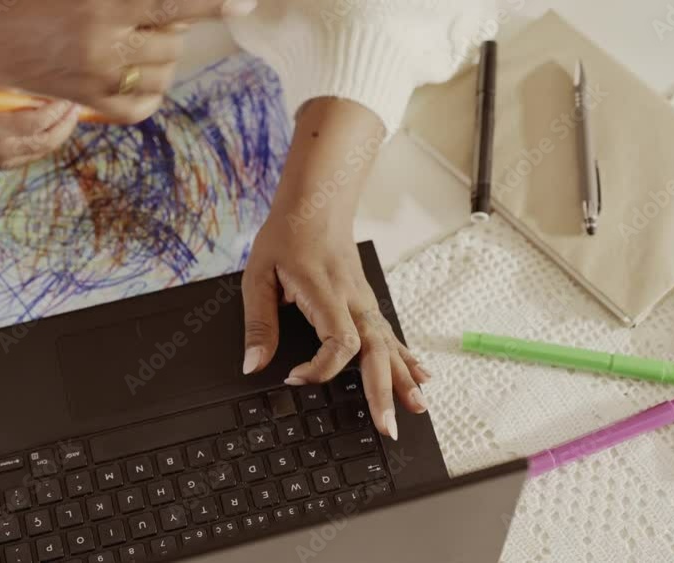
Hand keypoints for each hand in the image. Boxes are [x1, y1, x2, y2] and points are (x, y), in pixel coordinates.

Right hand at [0, 0, 257, 122]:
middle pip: (175, 35)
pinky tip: (136, 69)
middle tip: (146, 11)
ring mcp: (96, 74)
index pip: (179, 1)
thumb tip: (168, 7)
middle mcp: (105, 36)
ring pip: (164, 68)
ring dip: (161, 50)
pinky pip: (143, 104)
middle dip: (172, 21)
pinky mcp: (85, 100)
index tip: (246, 2)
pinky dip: (149, 87)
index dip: (216, 1)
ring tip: (130, 34)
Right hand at [0, 99, 80, 169]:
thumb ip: (10, 91)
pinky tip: (51, 129)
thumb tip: (41, 87)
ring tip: (68, 118)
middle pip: (47, 140)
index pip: (38, 122)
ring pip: (43, 150)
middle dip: (65, 125)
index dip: (57, 111)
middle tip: (76, 109)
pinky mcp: (3, 166)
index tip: (68, 99)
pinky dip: (45, 142)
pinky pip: (33, 154)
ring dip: (59, 134)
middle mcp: (3, 150)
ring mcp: (4, 161)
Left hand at [241, 99, 431, 439]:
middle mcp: (354, 301)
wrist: (317, 202)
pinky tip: (420, 378)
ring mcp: (365, 302)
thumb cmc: (287, 235)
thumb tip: (253, 364)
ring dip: (402, 380)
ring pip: (389, 346)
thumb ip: (259, 323)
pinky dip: (406, 358)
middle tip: (386, 427)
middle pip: (376, 352)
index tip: (294, 378)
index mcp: (326, 294)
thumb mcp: (259, 276)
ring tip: (414, 412)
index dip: (320, 369)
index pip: (339, 343)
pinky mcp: (367, 302)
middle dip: (382, 392)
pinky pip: (391, 334)